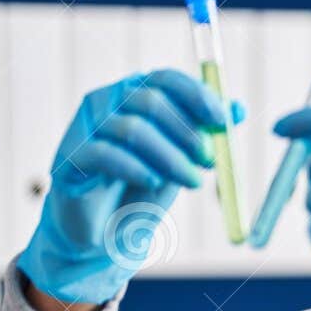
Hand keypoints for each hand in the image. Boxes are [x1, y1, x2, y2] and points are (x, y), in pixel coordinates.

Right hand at [17, 70, 244, 304]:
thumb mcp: (182, 158)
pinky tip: (153, 183)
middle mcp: (107, 102)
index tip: (223, 121)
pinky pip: (105, 154)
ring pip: (132, 130)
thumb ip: (206, 133)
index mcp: (135, 94)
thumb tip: (239, 109)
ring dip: (170, 157)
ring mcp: (86, 128)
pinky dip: (136, 168)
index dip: (197, 96)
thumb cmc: (144, 188)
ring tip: (193, 182)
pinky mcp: (71, 157)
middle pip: (150, 101)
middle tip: (211, 160)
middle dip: (188, 132)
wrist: (108, 231)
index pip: (165, 79)